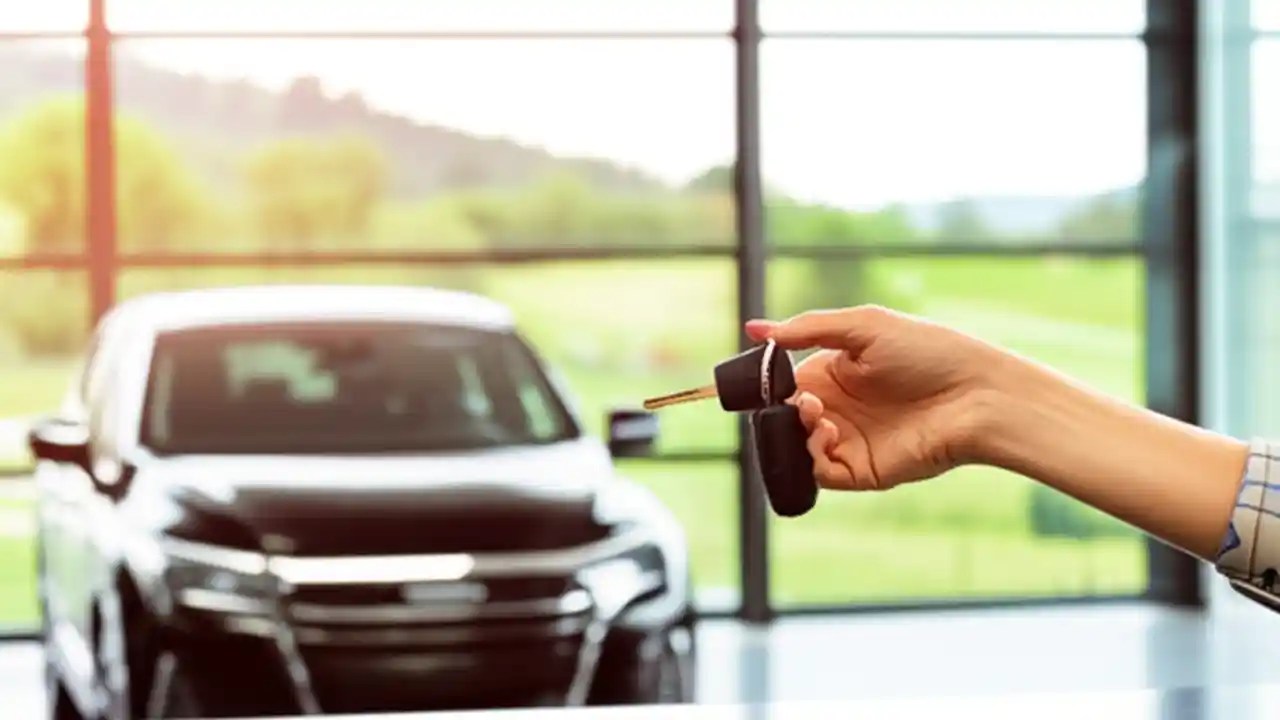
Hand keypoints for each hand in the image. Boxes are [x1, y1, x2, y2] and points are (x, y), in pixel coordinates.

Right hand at [746, 305, 1005, 491]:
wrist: (977, 396)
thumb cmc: (930, 352)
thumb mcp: (864, 326)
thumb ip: (807, 329)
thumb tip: (753, 328)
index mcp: (836, 373)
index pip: (786, 384)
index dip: (772, 384)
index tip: (768, 380)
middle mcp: (840, 409)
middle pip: (786, 418)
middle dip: (783, 410)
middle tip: (803, 401)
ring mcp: (850, 442)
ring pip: (796, 447)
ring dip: (795, 433)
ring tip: (817, 416)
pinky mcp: (862, 471)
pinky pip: (819, 472)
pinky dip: (811, 456)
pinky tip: (829, 435)